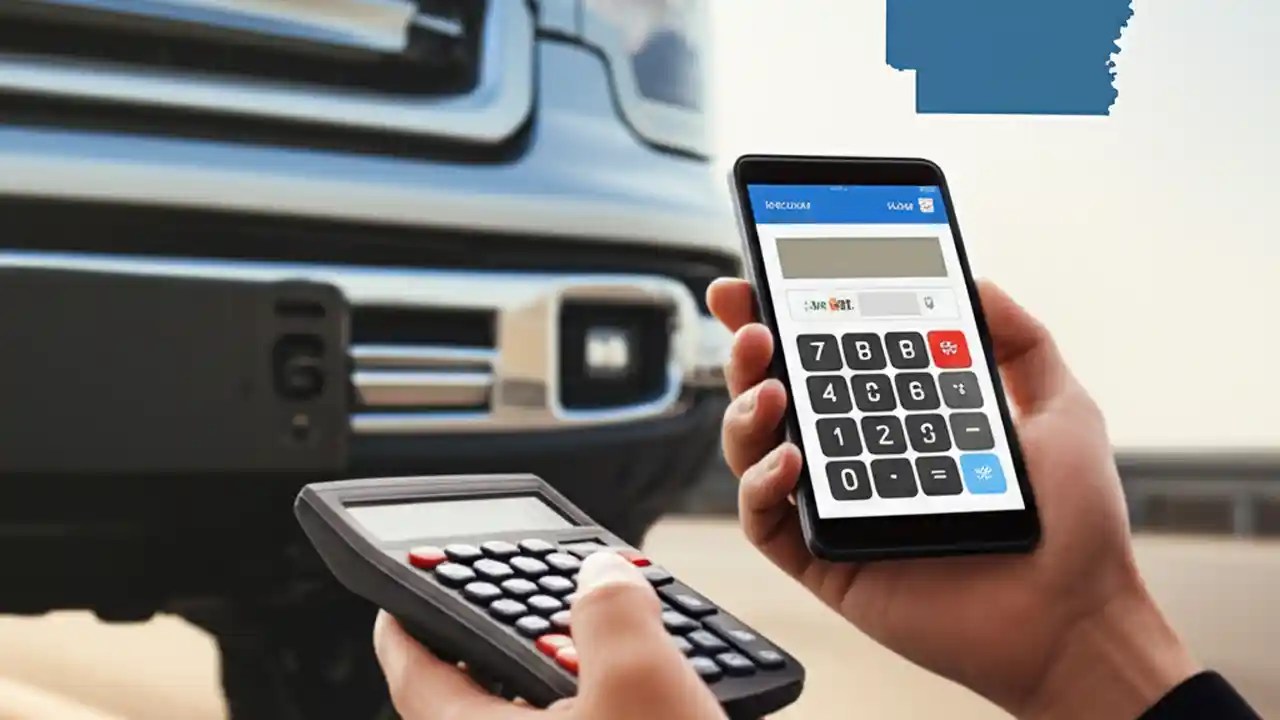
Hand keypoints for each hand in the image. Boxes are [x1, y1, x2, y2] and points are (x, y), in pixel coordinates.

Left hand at [373, 552, 725, 719]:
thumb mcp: (640, 683)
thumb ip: (609, 610)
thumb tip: (600, 574)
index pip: (412, 672)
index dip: (401, 621)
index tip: (396, 585)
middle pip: (484, 685)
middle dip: (509, 629)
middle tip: (527, 588)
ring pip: (545, 707)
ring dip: (570, 661)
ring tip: (608, 621)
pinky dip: (609, 695)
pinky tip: (660, 682)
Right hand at [709, 278, 1200, 719]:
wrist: (1077, 614)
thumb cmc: (1073, 524)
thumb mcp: (1060, 409)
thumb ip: (1021, 342)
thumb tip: (975, 280)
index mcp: (899, 418)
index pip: (827, 357)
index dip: (784, 317)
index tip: (758, 282)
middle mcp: (858, 458)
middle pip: (777, 393)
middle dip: (749, 351)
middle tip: (752, 325)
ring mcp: (838, 508)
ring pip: (755, 451)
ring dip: (746, 412)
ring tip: (772, 388)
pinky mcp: (825, 561)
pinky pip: (765, 521)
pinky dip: (761, 486)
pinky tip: (791, 462)